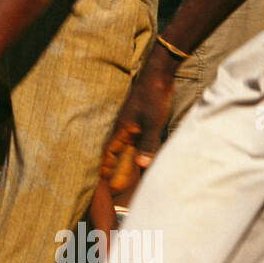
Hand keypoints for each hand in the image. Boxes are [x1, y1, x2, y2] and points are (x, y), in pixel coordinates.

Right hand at [97, 57, 175, 202]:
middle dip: (116, 170)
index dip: (107, 167)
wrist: (159, 74)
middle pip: (118, 153)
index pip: (110, 153)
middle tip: (116, 188)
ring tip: (125, 176)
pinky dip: (135, 151)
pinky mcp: (142, 119)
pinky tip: (138, 155)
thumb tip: (142, 165)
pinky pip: (135, 140)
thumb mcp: (152, 123)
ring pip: (127, 148)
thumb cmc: (154, 97)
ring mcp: (133, 123)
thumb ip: (147, 144)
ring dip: (125, 162)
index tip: (104, 182)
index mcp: (122, 129)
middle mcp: (125, 128)